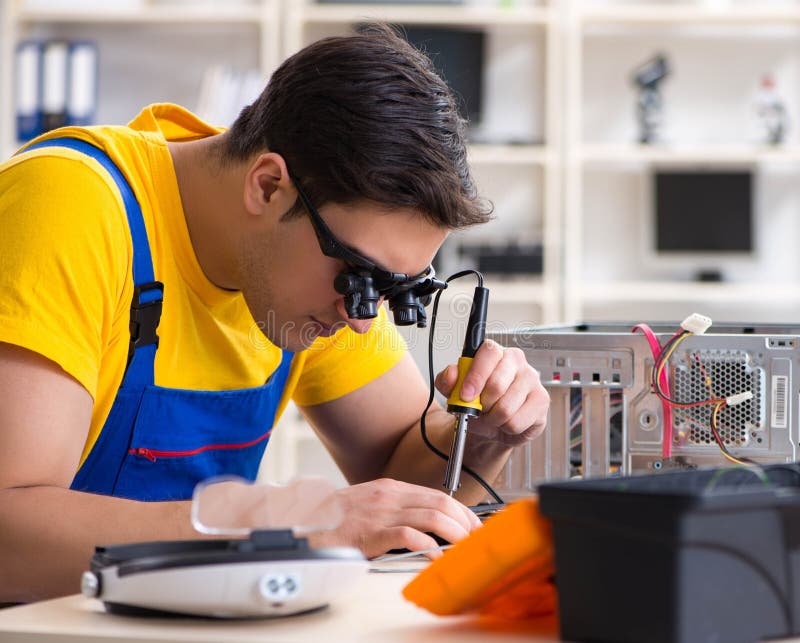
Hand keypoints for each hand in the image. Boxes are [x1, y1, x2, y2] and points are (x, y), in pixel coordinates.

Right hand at [306, 478, 480, 558]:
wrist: (303, 522)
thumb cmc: (335, 519)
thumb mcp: (370, 504)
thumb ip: (396, 509)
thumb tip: (426, 526)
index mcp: (391, 489)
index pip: (439, 494)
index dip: (462, 511)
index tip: (474, 526)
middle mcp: (390, 496)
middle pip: (442, 502)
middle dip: (466, 522)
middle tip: (476, 539)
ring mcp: (381, 513)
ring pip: (432, 516)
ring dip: (455, 533)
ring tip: (464, 548)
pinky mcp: (372, 532)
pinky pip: (410, 535)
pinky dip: (429, 546)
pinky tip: (436, 557)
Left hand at [435, 339, 548, 447]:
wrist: (492, 424)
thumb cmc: (477, 402)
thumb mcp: (454, 391)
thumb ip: (447, 381)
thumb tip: (451, 373)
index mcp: (495, 352)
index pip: (489, 353)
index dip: (476, 376)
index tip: (465, 395)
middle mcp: (517, 361)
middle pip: (497, 384)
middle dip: (482, 404)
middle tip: (479, 409)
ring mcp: (532, 379)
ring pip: (506, 407)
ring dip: (492, 419)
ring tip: (491, 416)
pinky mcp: (542, 400)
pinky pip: (517, 422)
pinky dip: (506, 428)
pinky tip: (506, 421)